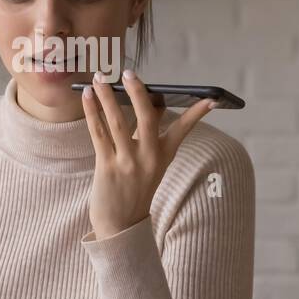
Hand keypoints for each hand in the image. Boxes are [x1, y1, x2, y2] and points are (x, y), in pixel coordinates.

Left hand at [81, 69, 215, 240]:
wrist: (120, 225)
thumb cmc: (134, 189)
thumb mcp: (150, 164)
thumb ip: (149, 135)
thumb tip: (147, 102)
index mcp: (164, 155)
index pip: (184, 129)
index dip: (197, 113)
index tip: (211, 98)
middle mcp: (149, 158)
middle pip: (146, 117)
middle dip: (138, 92)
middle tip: (128, 73)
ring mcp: (128, 163)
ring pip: (118, 122)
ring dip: (107, 96)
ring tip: (99, 78)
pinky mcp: (108, 167)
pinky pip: (98, 133)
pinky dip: (92, 112)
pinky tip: (86, 97)